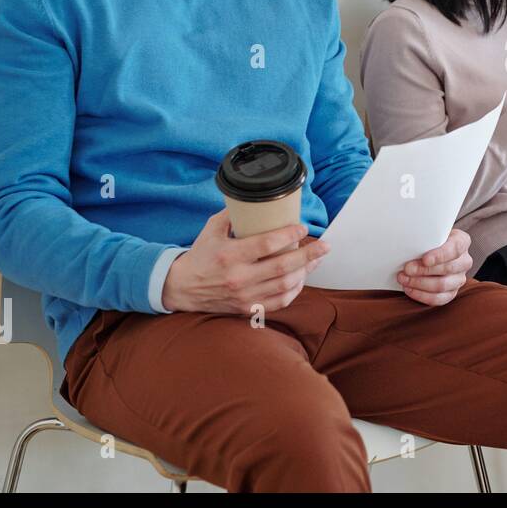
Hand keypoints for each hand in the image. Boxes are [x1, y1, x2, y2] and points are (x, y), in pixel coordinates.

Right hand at [161, 208, 330, 313]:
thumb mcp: (211, 230)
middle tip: (325, 245)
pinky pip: (279, 302)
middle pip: (283, 267)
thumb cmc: (200, 256)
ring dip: (306, 271)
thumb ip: (232, 214)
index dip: (289, 235)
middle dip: (309, 254)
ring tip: (317, 259)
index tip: (303, 227)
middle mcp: (239, 278)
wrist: (181, 288)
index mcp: (229, 255)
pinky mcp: (247, 309)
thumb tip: (255, 198)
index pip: (267, 244)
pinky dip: (294, 290)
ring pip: (285, 285)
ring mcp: (245, 296)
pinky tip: (301, 278)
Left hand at [396, 229, 472, 305]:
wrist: (430, 251)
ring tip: (403, 279)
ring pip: (442, 285)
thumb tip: (407, 241)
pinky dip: (422, 295)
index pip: (455, 248)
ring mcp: (459, 279)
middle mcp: (464, 261)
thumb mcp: (430, 233)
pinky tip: (409, 289)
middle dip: (424, 270)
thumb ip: (425, 236)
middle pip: (447, 269)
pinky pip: (438, 299)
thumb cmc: (429, 240)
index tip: (425, 259)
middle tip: (406, 269)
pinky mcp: (452, 292)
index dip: (440, 255)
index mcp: (462, 242)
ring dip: (419, 283)